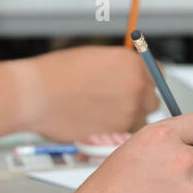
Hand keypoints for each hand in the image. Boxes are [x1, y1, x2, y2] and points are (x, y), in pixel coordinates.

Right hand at [25, 46, 159, 141]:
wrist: (36, 94)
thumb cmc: (57, 74)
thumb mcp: (95, 58)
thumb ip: (119, 67)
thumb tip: (131, 76)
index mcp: (132, 63)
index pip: (156, 73)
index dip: (146, 81)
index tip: (139, 86)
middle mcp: (136, 85)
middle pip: (152, 100)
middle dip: (139, 103)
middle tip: (119, 105)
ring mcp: (129, 110)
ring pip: (140, 120)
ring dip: (128, 120)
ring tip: (102, 116)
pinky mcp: (117, 131)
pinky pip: (124, 134)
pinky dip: (114, 132)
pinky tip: (95, 124)